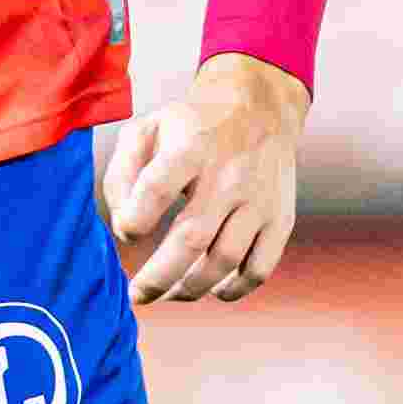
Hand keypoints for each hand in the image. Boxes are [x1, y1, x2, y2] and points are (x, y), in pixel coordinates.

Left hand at [102, 54, 309, 304]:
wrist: (260, 108)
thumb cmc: (190, 127)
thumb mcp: (147, 130)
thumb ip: (121, 175)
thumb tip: (123, 228)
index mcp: (192, 146)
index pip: (158, 188)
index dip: (135, 219)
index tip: (127, 231)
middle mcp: (230, 174)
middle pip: (191, 239)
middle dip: (157, 277)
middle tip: (137, 295)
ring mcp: (260, 200)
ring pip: (223, 261)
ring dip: (189, 289)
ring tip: (167, 293)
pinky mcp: (281, 219)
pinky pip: (258, 269)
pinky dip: (232, 290)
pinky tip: (210, 288)